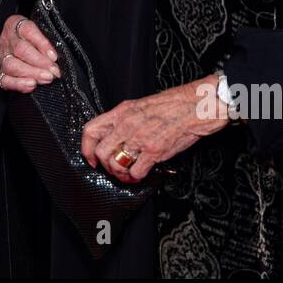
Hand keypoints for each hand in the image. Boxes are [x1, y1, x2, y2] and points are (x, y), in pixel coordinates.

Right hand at [0, 14, 60, 92]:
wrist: (23, 42)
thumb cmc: (36, 36)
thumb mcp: (42, 30)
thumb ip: (48, 38)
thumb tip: (56, 56)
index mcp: (16, 24)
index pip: (28, 30)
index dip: (42, 43)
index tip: (54, 56)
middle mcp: (7, 40)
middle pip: (19, 50)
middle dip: (39, 62)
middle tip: (54, 70)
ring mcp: (3, 57)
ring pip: (11, 65)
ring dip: (32, 73)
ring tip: (47, 78)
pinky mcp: (2, 72)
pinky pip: (5, 80)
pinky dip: (18, 84)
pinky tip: (31, 85)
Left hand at [80, 76, 229, 181]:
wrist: (196, 106)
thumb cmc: (172, 105)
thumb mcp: (140, 106)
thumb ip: (124, 120)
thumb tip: (114, 137)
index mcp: (121, 112)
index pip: (91, 130)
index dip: (86, 148)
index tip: (91, 158)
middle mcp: (127, 124)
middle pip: (101, 152)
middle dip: (106, 166)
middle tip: (115, 169)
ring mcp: (140, 138)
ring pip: (116, 165)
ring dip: (121, 174)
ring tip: (129, 173)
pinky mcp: (154, 150)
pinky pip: (136, 172)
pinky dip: (137, 177)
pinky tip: (142, 173)